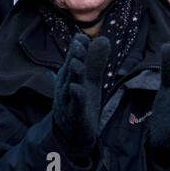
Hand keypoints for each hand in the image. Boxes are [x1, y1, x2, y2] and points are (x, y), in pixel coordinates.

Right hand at [52, 34, 109, 162]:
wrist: (74, 133)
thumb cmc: (80, 101)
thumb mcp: (90, 80)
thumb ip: (95, 61)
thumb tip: (103, 38)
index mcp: (69, 76)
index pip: (72, 58)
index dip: (77, 48)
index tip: (82, 37)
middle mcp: (66, 87)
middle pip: (69, 69)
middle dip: (74, 56)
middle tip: (80, 44)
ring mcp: (69, 102)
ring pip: (69, 86)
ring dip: (74, 74)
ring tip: (78, 63)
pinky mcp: (75, 116)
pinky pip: (75, 106)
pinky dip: (76, 97)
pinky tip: (77, 88)